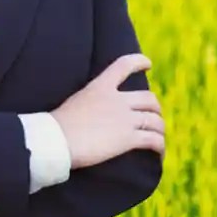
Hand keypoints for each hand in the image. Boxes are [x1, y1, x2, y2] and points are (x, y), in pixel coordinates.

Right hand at [49, 53, 164, 169]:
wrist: (57, 140)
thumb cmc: (57, 125)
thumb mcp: (75, 102)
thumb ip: (89, 103)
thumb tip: (91, 115)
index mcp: (100, 87)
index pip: (123, 65)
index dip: (139, 62)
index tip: (148, 64)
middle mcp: (117, 100)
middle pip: (149, 99)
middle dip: (155, 109)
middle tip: (153, 117)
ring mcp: (124, 119)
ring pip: (155, 121)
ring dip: (160, 130)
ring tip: (158, 138)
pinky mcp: (128, 139)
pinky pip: (153, 140)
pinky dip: (160, 147)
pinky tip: (159, 154)